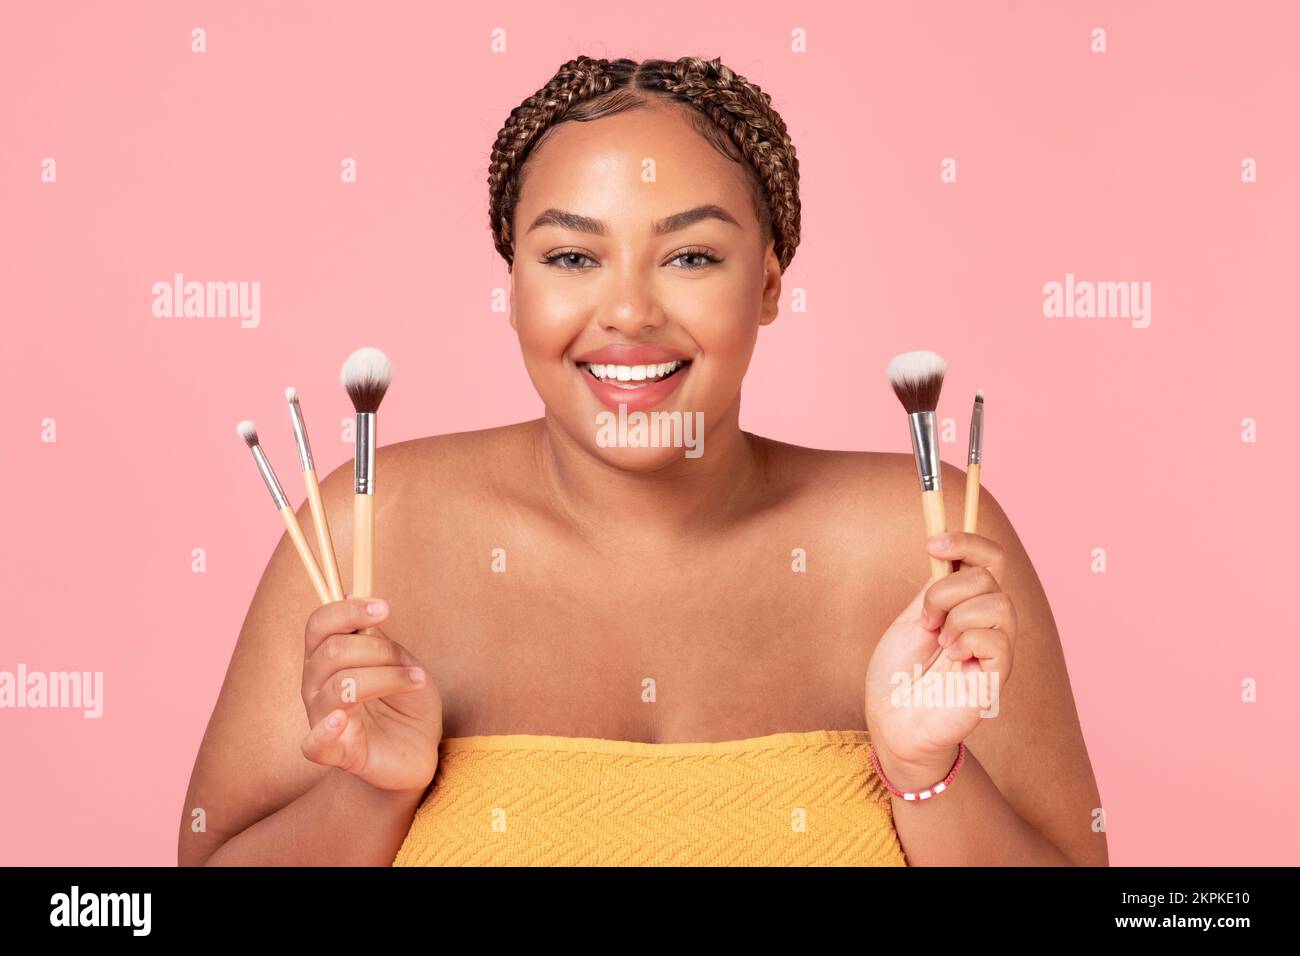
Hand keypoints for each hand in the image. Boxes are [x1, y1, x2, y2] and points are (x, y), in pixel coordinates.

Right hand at [299, 597, 442, 792]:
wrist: (420, 749)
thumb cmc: (406, 702)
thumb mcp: (399, 661)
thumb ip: (376, 637)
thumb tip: (351, 596)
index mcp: (327, 659)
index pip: (319, 625)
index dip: (348, 611)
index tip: (385, 608)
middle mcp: (316, 687)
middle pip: (332, 651)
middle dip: (379, 649)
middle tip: (409, 662)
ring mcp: (323, 720)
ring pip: (341, 686)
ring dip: (387, 677)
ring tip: (417, 680)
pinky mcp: (337, 753)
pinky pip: (314, 744)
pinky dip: (325, 730)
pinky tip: (342, 719)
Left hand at [864, 531, 1016, 789]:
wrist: (893, 721)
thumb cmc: (899, 675)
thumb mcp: (912, 618)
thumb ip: (936, 587)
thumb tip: (947, 547)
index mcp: (967, 604)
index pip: (989, 558)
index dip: (968, 541)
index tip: (933, 544)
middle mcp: (988, 621)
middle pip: (988, 575)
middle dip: (945, 590)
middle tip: (925, 621)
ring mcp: (997, 647)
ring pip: (997, 603)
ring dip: (955, 617)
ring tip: (939, 643)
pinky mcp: (998, 676)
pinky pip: (998, 640)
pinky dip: (967, 641)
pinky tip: (951, 658)